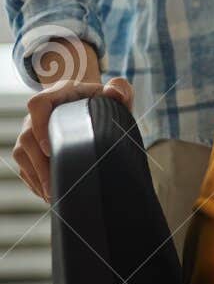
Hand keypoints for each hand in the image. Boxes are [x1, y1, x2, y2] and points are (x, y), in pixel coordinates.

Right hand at [12, 75, 133, 201]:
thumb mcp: (117, 93)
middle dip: (39, 165)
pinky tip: (50, 195)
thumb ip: (120, 87)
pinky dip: (35, 181)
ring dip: (36, 177)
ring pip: (22, 154)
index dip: (40, 126)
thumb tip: (114, 91)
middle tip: (56, 186)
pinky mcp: (30, 148)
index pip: (37, 104)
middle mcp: (39, 114)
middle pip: (26, 137)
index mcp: (58, 95)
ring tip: (54, 195)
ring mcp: (32, 130)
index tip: (52, 149)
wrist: (92, 106)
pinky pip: (25, 166)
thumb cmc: (104, 101)